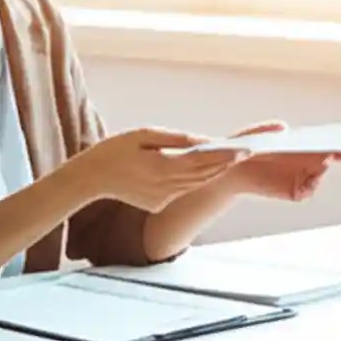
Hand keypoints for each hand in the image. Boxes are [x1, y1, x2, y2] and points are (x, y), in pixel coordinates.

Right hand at [74, 127, 244, 212]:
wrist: (91, 178)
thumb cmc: (115, 150)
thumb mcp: (143, 135)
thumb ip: (174, 138)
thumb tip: (201, 140)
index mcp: (163, 166)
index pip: (203, 161)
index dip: (227, 156)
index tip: (246, 151)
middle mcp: (166, 186)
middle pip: (205, 174)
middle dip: (227, 163)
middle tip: (249, 152)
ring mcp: (163, 198)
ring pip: (196, 184)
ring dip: (215, 172)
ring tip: (235, 159)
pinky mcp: (157, 205)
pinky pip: (183, 190)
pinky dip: (196, 179)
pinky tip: (209, 169)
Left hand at [224, 122, 340, 200]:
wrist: (232, 171)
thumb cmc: (244, 147)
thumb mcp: (252, 134)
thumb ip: (265, 129)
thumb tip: (284, 128)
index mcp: (302, 141)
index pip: (326, 138)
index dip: (340, 137)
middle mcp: (306, 159)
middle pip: (332, 155)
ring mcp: (302, 175)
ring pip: (319, 172)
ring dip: (321, 167)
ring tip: (324, 157)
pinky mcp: (294, 191)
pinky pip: (308, 190)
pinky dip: (311, 184)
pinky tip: (309, 178)